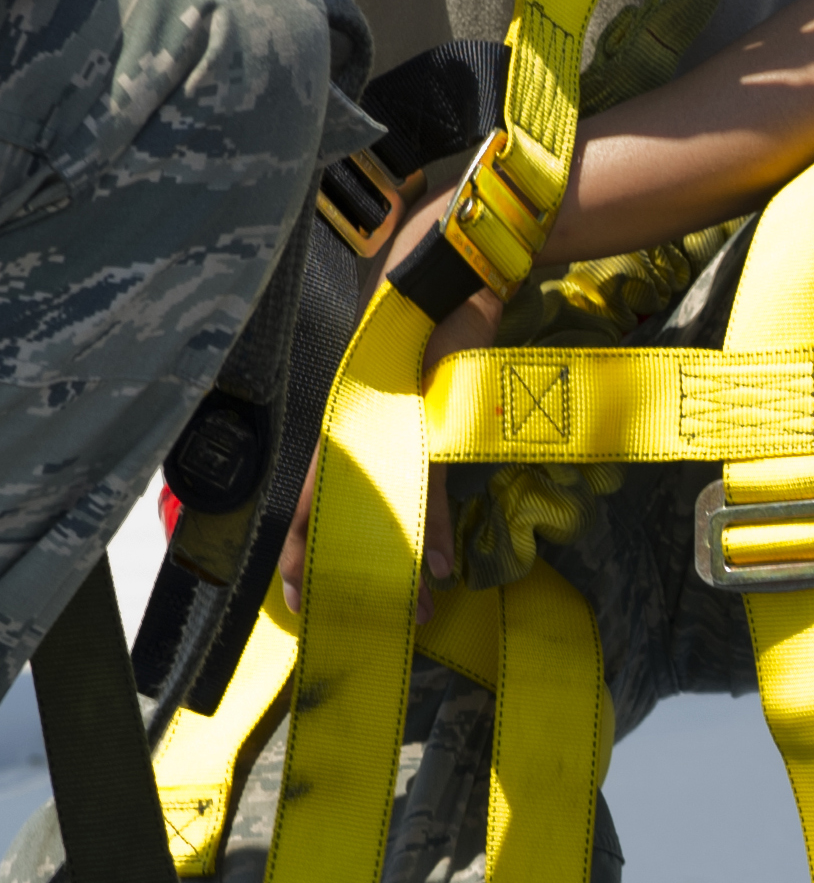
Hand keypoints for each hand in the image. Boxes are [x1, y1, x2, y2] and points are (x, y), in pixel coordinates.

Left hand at [275, 203, 482, 614]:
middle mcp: (357, 421)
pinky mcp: (426, 416)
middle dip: (320, 564)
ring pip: (375, 507)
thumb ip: (402, 435)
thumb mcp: (412, 389)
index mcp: (346, 415)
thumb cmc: (434, 327)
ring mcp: (388, 420)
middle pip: (327, 506)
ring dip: (391, 564)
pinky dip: (430, 528)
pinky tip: (435, 566)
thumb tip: (406, 480)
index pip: (311, 488)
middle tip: (316, 612)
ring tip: (406, 608)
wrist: (453, 270)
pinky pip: (424, 486)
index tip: (291, 585)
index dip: (298, 538)